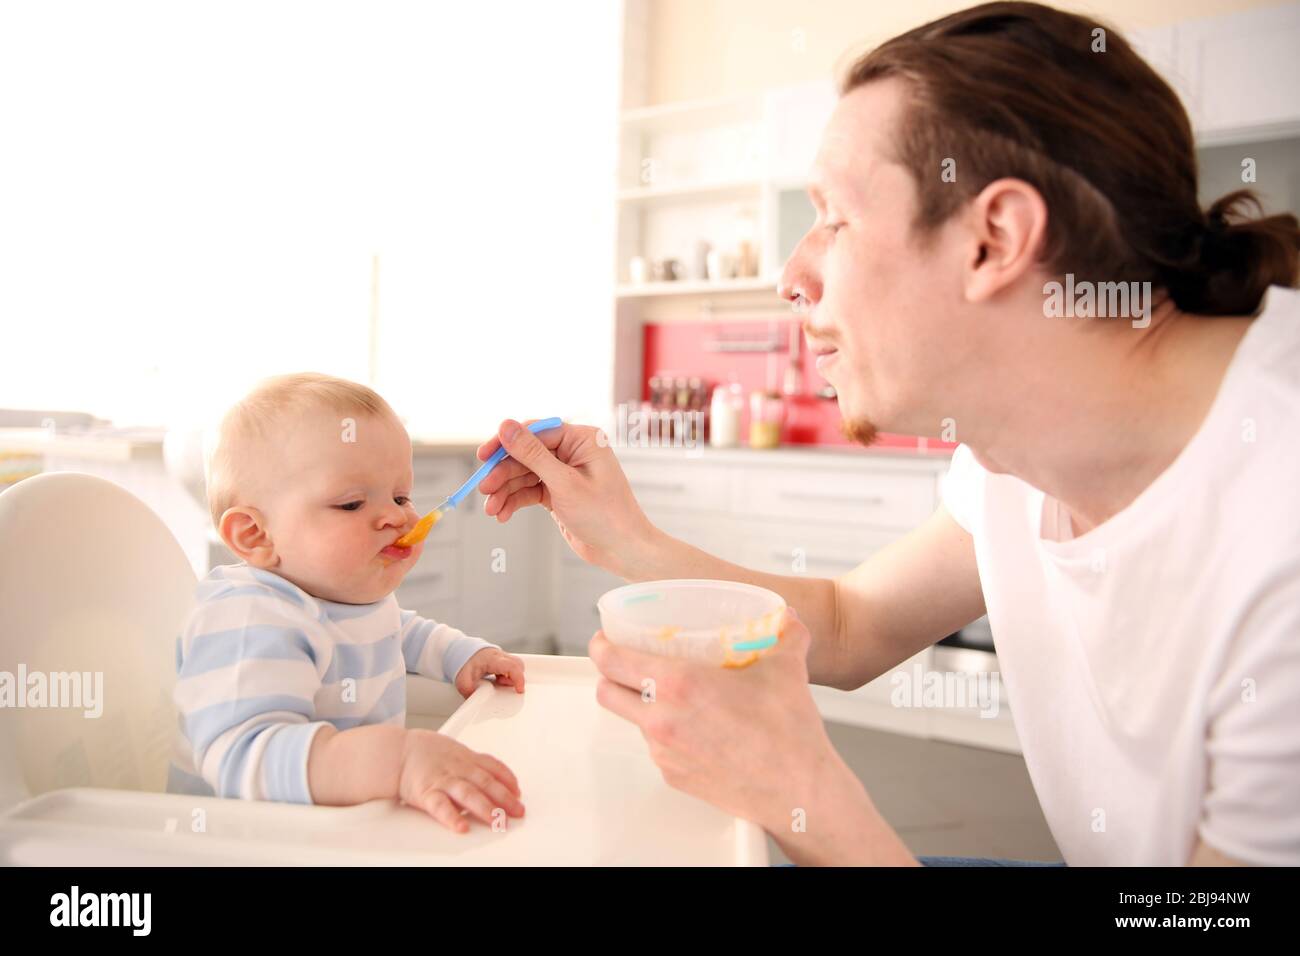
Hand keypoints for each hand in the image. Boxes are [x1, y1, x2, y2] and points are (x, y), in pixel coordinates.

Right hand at [398, 728, 524, 832]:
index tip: (519, 792)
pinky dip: (452, 818)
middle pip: (486, 782)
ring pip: (468, 794)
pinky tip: (462, 827)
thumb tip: (497, 776)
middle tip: (518, 811)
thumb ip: (475, 762)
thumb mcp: (455, 749)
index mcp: (467, 758)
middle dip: (505, 798)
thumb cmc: (426, 752)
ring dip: (485, 808)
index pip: (494, 768)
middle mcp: (459, 769)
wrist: (396, 752)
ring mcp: (443, 781)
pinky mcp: (426, 793)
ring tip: (497, 820)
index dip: (508, 780)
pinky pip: (441, 807)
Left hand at [455, 647, 525, 697]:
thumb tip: (476, 702)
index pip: (511, 666)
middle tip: (504, 686)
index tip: (519, 690)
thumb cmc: (464, 663)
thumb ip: (470, 692)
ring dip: (511, 677)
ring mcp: (502, 657)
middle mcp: (500, 656)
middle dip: (516, 679)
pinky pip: (512, 667)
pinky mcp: (503, 660)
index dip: (518, 679)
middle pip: (518, 665)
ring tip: (498, 682)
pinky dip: (509, 676)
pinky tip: (498, 680)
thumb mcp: (463, 681)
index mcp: (492, 659)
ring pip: (517, 666)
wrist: (461, 651)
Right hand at [474, 420, 658, 577]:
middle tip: (484, 489)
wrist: (622, 550)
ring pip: (524, 474)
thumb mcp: (564, 483)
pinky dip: (515, 501)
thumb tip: (505, 426)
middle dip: (503, 473)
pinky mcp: (558, 492)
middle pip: (526, 453)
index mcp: (581, 439)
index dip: (507, 443)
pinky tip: (503, 514)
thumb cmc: (605, 515)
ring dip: (505, 490)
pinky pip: (529, 490)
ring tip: (492, 509)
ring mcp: (564, 472)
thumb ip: (532, 455)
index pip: (535, 432)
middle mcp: (572, 451)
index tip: (484, 457)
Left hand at [589, 609, 901, 862]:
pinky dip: (664, 732)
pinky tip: (693, 726)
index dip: (601, 645)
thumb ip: (784, 634)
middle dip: (609, 675)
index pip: (610, 661)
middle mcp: (661, 719)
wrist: (798, 791)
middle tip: (627, 661)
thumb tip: (786, 617)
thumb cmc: (788, 732)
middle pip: (606, 692)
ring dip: (640, 704)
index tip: (606, 636)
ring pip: (632, 720)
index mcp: (678, 685)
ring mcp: (664, 752)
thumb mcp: (787, 668)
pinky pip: (656, 747)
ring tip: (669, 693)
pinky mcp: (673, 777)